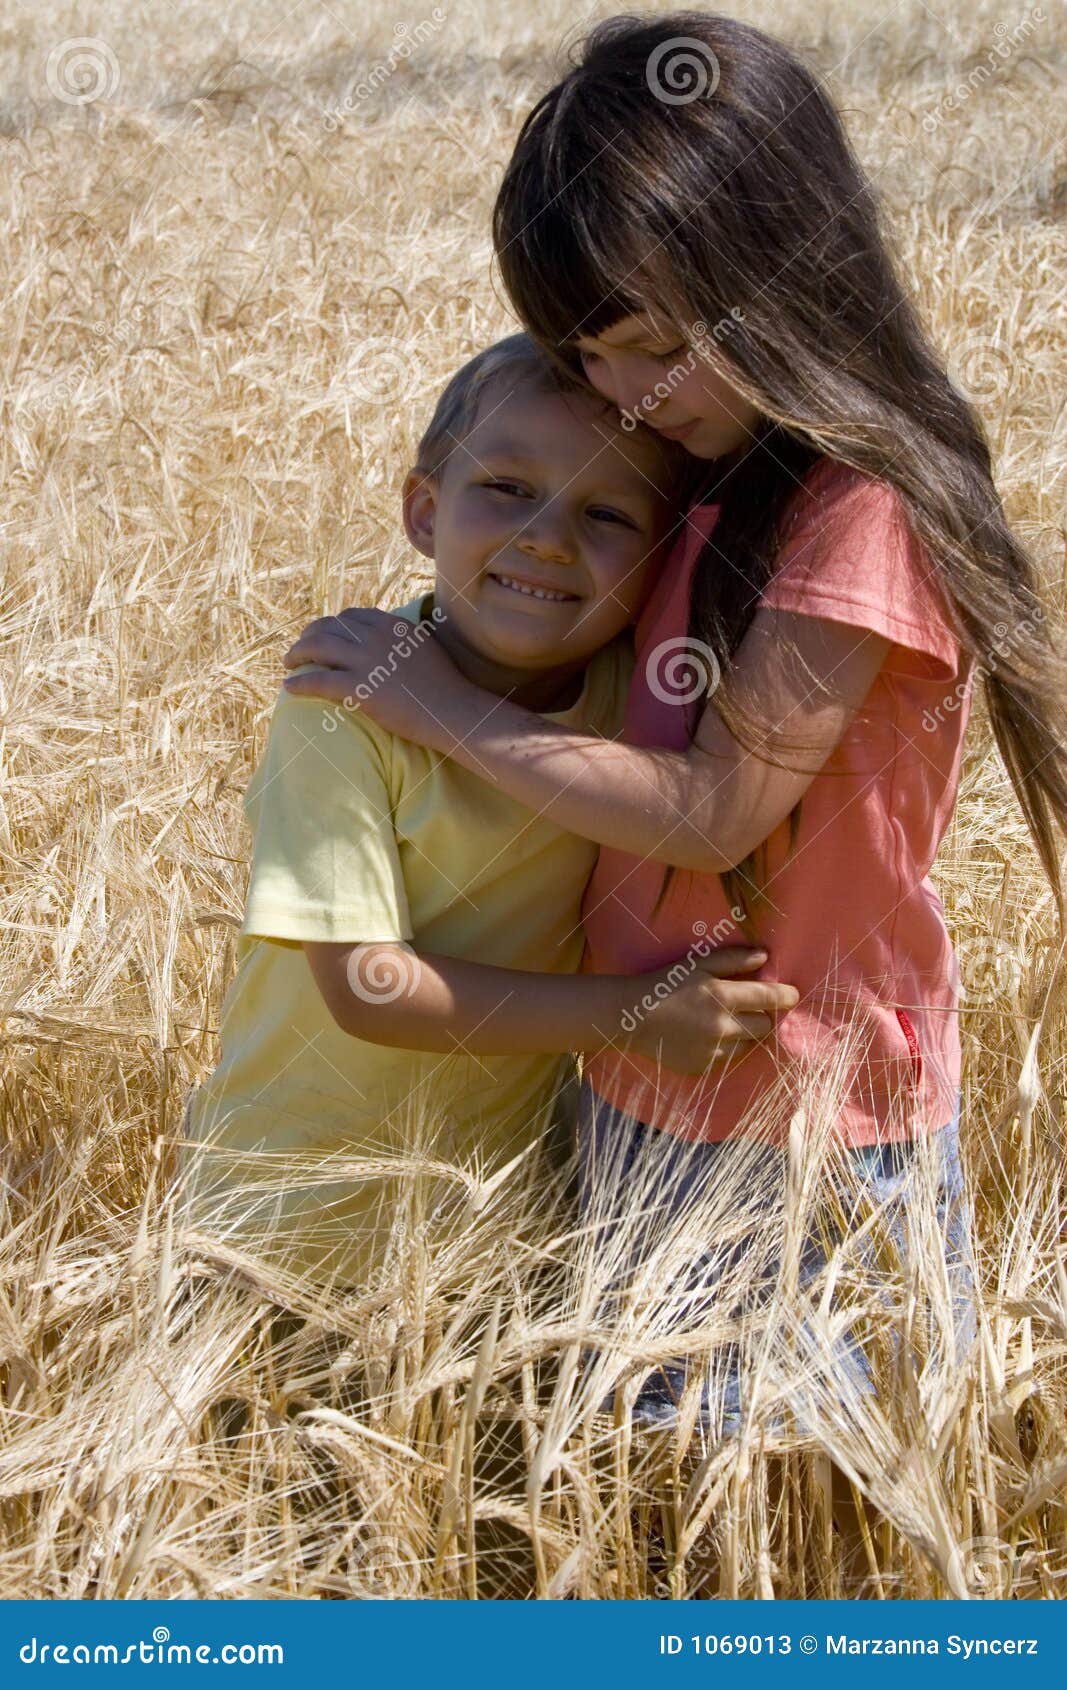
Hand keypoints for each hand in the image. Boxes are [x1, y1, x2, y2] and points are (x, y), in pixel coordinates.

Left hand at [281, 606, 471, 749]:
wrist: (453, 710)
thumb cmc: (446, 686)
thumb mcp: (425, 647)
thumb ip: (403, 638)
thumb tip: (392, 638)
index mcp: (392, 624)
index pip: (351, 616)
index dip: (332, 624)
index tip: (323, 634)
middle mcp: (376, 636)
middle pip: (329, 626)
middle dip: (309, 635)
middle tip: (299, 649)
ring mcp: (367, 660)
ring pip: (318, 647)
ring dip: (297, 654)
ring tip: (288, 663)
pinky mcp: (359, 687)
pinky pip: (318, 680)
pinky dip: (300, 683)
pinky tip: (288, 688)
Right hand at [622, 947, 798, 1074]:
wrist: (632, 1018)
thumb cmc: (665, 984)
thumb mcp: (697, 964)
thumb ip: (733, 959)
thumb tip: (765, 956)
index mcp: (723, 996)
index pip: (770, 998)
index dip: (786, 996)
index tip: (791, 994)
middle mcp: (723, 1026)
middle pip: (764, 1025)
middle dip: (762, 1015)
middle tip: (748, 1008)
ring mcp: (714, 1050)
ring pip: (750, 1045)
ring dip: (745, 1034)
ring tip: (727, 1023)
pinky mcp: (704, 1067)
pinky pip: (729, 1058)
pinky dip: (726, 1047)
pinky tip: (708, 1036)